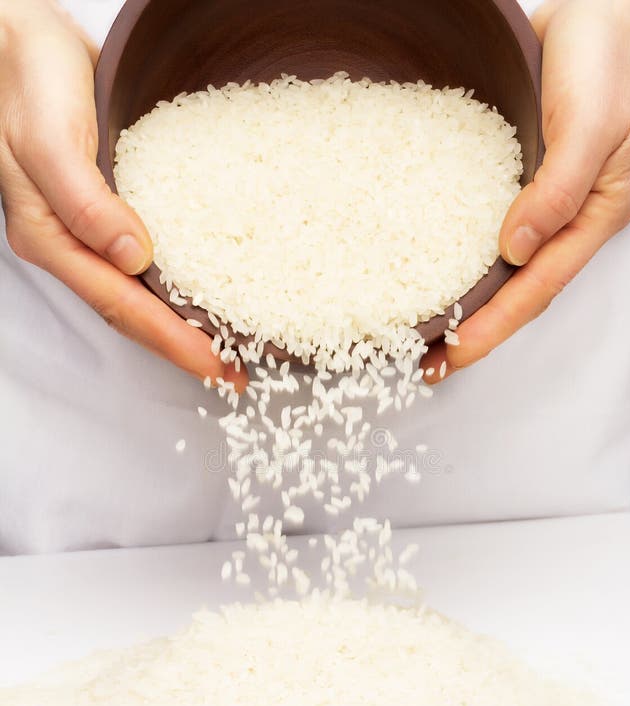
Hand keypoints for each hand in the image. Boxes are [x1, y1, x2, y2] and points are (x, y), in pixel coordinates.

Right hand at [0, 0, 245, 387]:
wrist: (18, 38)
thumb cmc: (22, 78)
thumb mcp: (47, 140)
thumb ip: (84, 201)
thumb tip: (134, 254)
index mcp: (52, 238)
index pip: (121, 306)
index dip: (170, 340)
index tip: (215, 365)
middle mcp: (73, 242)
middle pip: (134, 311)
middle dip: (184, 346)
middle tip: (235, 371)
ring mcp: (92, 227)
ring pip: (142, 289)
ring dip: (186, 319)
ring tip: (232, 341)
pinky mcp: (113, 204)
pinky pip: (150, 254)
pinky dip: (182, 277)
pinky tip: (213, 283)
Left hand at [423, 0, 629, 382]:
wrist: (597, 16)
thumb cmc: (606, 65)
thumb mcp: (591, 127)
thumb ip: (557, 189)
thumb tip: (515, 248)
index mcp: (590, 219)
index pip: (538, 288)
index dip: (497, 325)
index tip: (456, 352)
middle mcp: (562, 222)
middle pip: (517, 293)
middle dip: (476, 333)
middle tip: (431, 362)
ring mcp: (537, 206)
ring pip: (499, 270)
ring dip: (465, 303)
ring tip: (425, 332)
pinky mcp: (513, 185)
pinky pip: (482, 229)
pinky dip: (456, 256)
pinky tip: (427, 269)